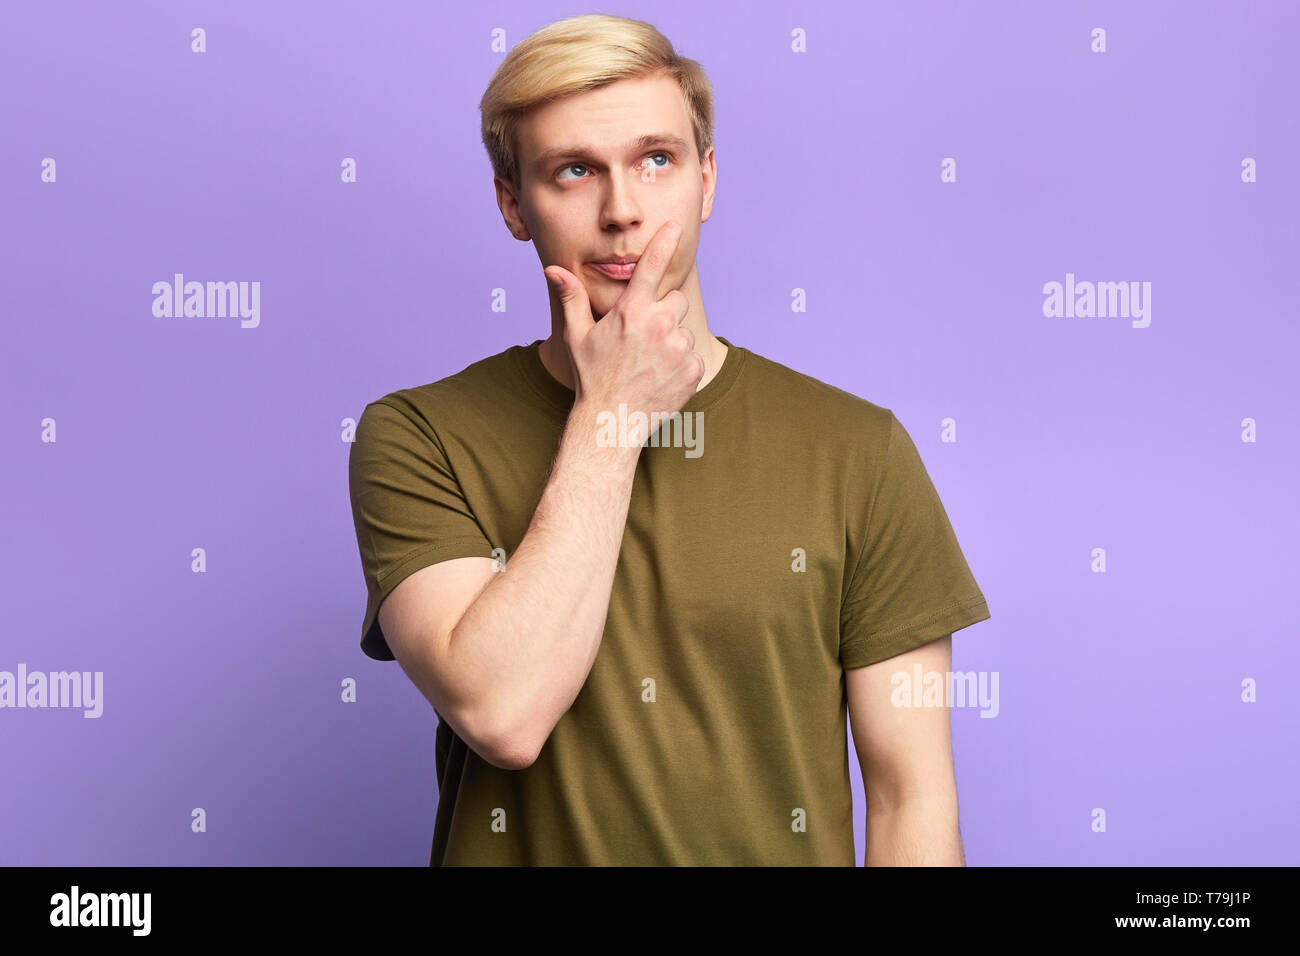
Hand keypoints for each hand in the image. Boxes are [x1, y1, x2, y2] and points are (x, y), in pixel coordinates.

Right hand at [544, 219, 704, 423]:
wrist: (611, 422)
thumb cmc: (592, 377)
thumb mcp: (576, 337)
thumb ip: (571, 298)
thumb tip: (553, 269)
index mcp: (631, 312)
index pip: (652, 266)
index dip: (664, 243)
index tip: (675, 227)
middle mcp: (658, 325)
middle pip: (675, 300)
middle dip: (663, 312)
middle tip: (643, 336)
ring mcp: (678, 349)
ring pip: (684, 331)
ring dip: (671, 341)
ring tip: (648, 362)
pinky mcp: (693, 370)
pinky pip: (692, 357)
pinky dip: (681, 365)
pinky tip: (660, 377)